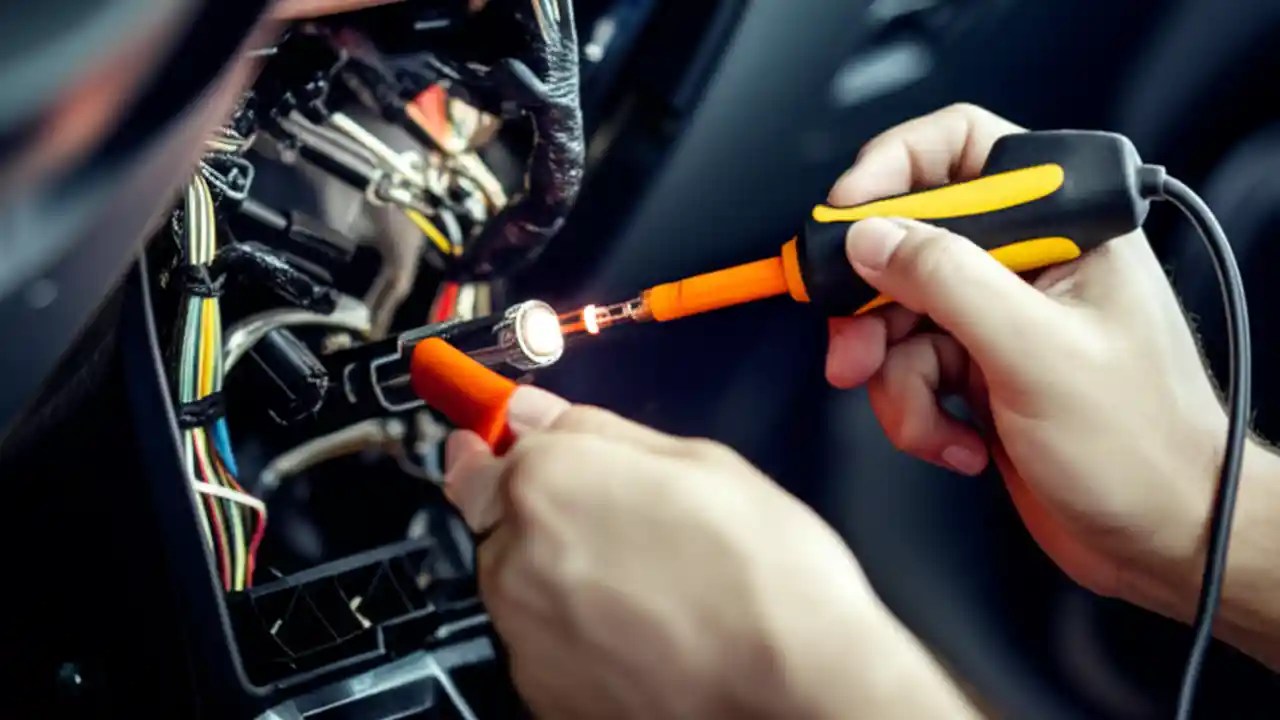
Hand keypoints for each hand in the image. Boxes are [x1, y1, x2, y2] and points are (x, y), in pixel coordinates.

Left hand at [444, 387, 977, 718]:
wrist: (800, 692)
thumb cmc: (767, 577)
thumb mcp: (701, 463)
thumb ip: (598, 431)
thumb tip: (535, 411)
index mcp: (548, 484)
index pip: (474, 458)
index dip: (492, 452)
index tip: (496, 446)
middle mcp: (516, 561)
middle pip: (503, 527)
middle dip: (546, 520)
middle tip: (623, 527)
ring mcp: (526, 638)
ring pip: (523, 590)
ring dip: (563, 580)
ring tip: (651, 588)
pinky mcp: (544, 697)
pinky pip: (546, 648)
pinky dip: (579, 638)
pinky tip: (646, 633)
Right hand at [823, 104, 1242, 627]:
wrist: (1164, 537)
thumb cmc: (1142, 448)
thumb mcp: (1035, 354)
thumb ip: (948, 282)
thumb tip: (871, 237)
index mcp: (1065, 228)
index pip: (962, 150)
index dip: (893, 170)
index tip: (846, 216)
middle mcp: (1027, 264)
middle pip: (907, 242)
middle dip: (870, 305)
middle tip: (850, 350)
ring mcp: (999, 319)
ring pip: (896, 317)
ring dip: (895, 380)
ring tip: (929, 423)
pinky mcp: (978, 371)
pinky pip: (908, 370)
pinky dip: (916, 413)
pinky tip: (959, 443)